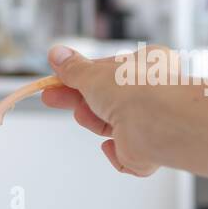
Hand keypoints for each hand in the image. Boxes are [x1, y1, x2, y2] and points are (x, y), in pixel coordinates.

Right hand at [42, 44, 161, 176]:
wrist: (156, 123)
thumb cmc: (135, 90)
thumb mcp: (94, 73)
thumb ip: (74, 68)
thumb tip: (57, 54)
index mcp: (149, 66)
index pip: (109, 70)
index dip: (81, 74)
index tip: (57, 78)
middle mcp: (153, 94)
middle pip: (107, 98)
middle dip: (78, 98)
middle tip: (51, 97)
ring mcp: (151, 123)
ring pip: (112, 126)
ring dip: (94, 121)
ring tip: (84, 115)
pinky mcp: (148, 151)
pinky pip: (124, 154)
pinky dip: (115, 151)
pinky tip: (114, 144)